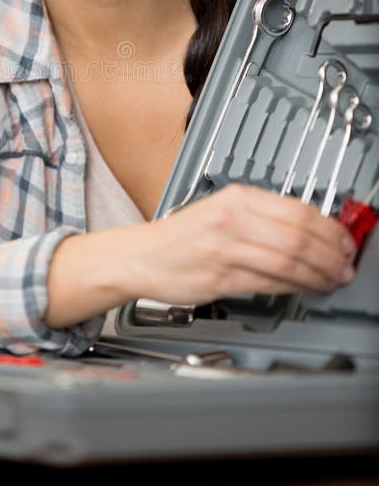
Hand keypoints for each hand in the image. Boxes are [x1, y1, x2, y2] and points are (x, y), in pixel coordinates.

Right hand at [130, 183, 356, 307]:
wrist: (140, 256)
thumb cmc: (180, 237)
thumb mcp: (221, 210)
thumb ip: (261, 217)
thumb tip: (309, 230)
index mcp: (235, 197)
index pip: (296, 209)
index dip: (329, 228)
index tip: (345, 239)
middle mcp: (230, 219)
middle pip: (296, 235)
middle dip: (330, 254)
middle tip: (345, 264)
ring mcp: (224, 248)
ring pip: (287, 260)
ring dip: (318, 274)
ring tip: (332, 279)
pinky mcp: (219, 277)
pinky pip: (268, 282)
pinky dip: (295, 287)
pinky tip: (306, 288)